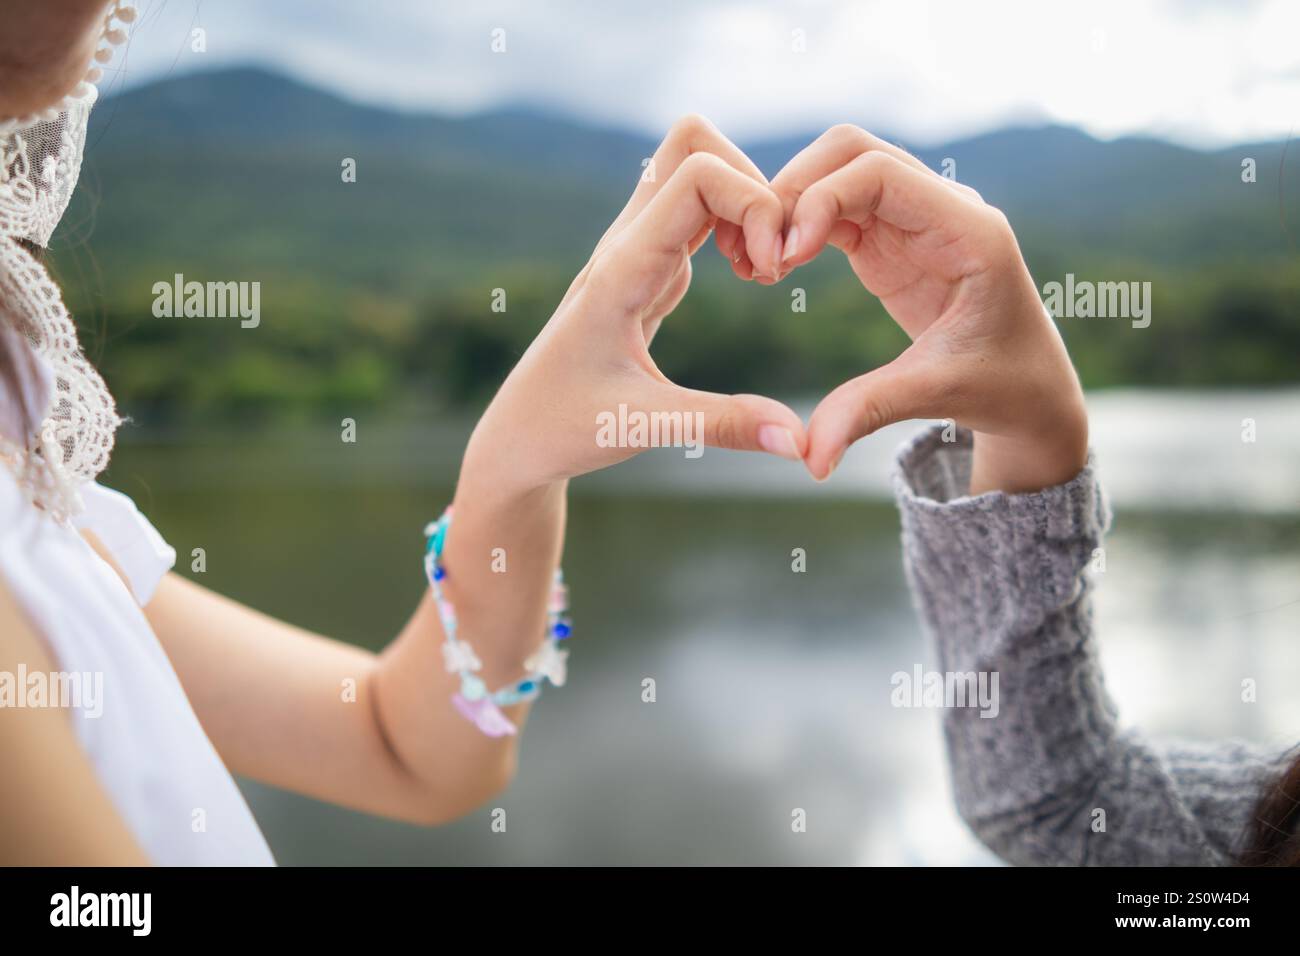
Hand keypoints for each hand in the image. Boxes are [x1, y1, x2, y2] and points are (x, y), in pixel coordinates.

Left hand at [462, 115, 806, 498]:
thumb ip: (722, 425)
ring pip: (696, 169)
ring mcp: (633, 250)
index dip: (753, 205)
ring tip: (761, 273)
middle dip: (753, 186)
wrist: (517, 435)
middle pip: (693, 143)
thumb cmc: (564, 429)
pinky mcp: (644, 267)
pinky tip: (745, 279)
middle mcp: (625, 244)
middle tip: (769, 262)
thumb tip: (801, 443)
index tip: (769, 274)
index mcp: (621, 269)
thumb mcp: (644, 428)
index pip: (697, 174)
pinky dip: (734, 227)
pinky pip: (695, 211)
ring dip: (744, 205)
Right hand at [772, 126, 1087, 493]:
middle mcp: (941, 208)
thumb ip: (868, 411)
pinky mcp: (890, 239)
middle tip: (759, 253)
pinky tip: (773, 267)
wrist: (1029, 391)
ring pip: (836, 170)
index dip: (821, 200)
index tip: (787, 255)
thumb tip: (809, 458)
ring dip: (789, 203)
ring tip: (757, 262)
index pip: (880, 172)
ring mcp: (913, 219)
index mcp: (968, 229)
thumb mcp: (935, 394)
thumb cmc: (1001, 387)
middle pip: (851, 150)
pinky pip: (832, 206)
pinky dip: (796, 224)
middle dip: (794, 187)